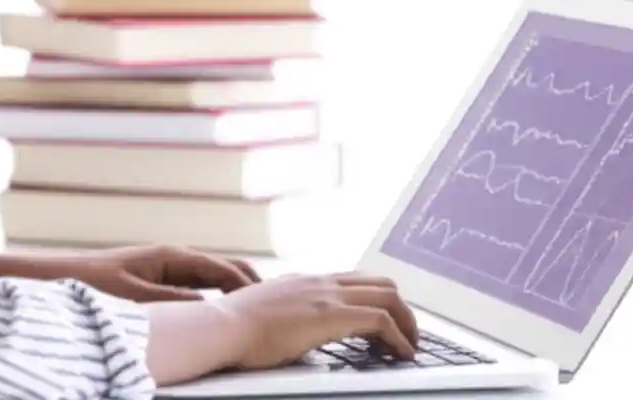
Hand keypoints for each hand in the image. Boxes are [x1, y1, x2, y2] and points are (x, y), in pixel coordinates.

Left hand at [45, 245, 260, 301]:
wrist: (67, 274)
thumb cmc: (94, 283)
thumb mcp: (135, 296)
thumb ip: (172, 300)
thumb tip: (207, 306)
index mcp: (172, 257)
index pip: (222, 270)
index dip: (247, 286)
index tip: (270, 300)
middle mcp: (176, 257)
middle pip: (225, 269)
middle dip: (251, 283)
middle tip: (277, 303)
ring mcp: (171, 266)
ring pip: (216, 276)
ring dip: (237, 288)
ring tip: (261, 307)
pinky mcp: (164, 277)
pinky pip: (202, 284)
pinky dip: (221, 293)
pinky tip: (229, 309)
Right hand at [144, 271, 419, 385]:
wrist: (221, 327)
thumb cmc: (232, 329)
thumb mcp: (264, 314)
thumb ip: (283, 315)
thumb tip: (287, 331)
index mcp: (304, 281)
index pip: (354, 279)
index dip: (377, 298)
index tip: (386, 319)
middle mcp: (320, 281)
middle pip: (380, 282)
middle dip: (401, 307)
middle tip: (407, 333)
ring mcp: (326, 295)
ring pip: (388, 295)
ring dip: (407, 322)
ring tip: (410, 345)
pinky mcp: (331, 315)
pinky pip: (380, 320)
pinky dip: (398, 337)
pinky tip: (401, 354)